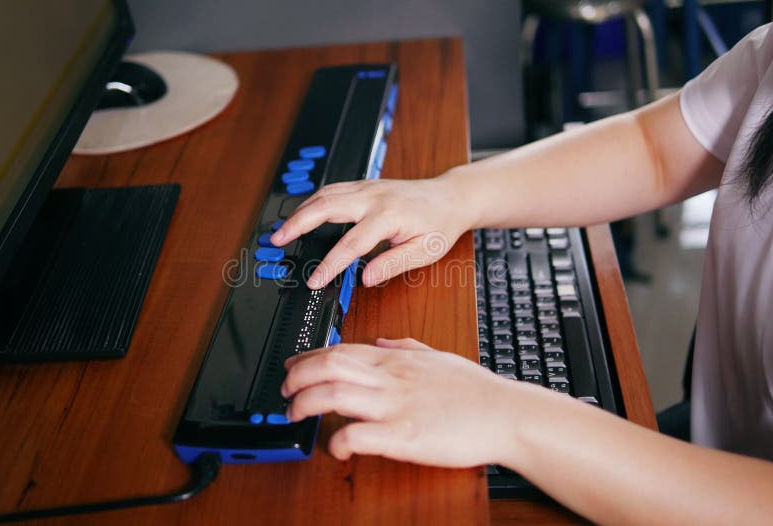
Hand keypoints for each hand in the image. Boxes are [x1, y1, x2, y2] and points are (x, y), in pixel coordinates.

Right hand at [269, 175, 472, 288]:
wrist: (451, 197)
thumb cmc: (440, 224)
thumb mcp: (424, 252)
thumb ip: (392, 264)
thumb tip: (365, 278)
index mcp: (388, 216)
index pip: (350, 244)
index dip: (329, 264)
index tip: (315, 280)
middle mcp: (374, 197)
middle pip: (326, 206)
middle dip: (298, 223)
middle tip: (277, 240)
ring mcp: (368, 187)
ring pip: (325, 193)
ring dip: (301, 210)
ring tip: (282, 229)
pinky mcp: (365, 185)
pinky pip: (333, 189)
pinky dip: (313, 200)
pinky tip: (303, 212)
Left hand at [281, 337, 528, 467]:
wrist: (505, 414)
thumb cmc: (475, 390)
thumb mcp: (437, 357)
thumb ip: (405, 347)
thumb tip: (380, 342)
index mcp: (396, 360)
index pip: (341, 350)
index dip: (308, 357)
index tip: (292, 367)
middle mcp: (391, 378)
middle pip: (329, 366)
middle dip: (297, 376)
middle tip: (285, 390)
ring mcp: (396, 406)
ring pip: (334, 394)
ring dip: (305, 404)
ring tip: (295, 414)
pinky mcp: (404, 436)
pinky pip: (358, 435)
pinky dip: (338, 441)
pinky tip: (335, 448)